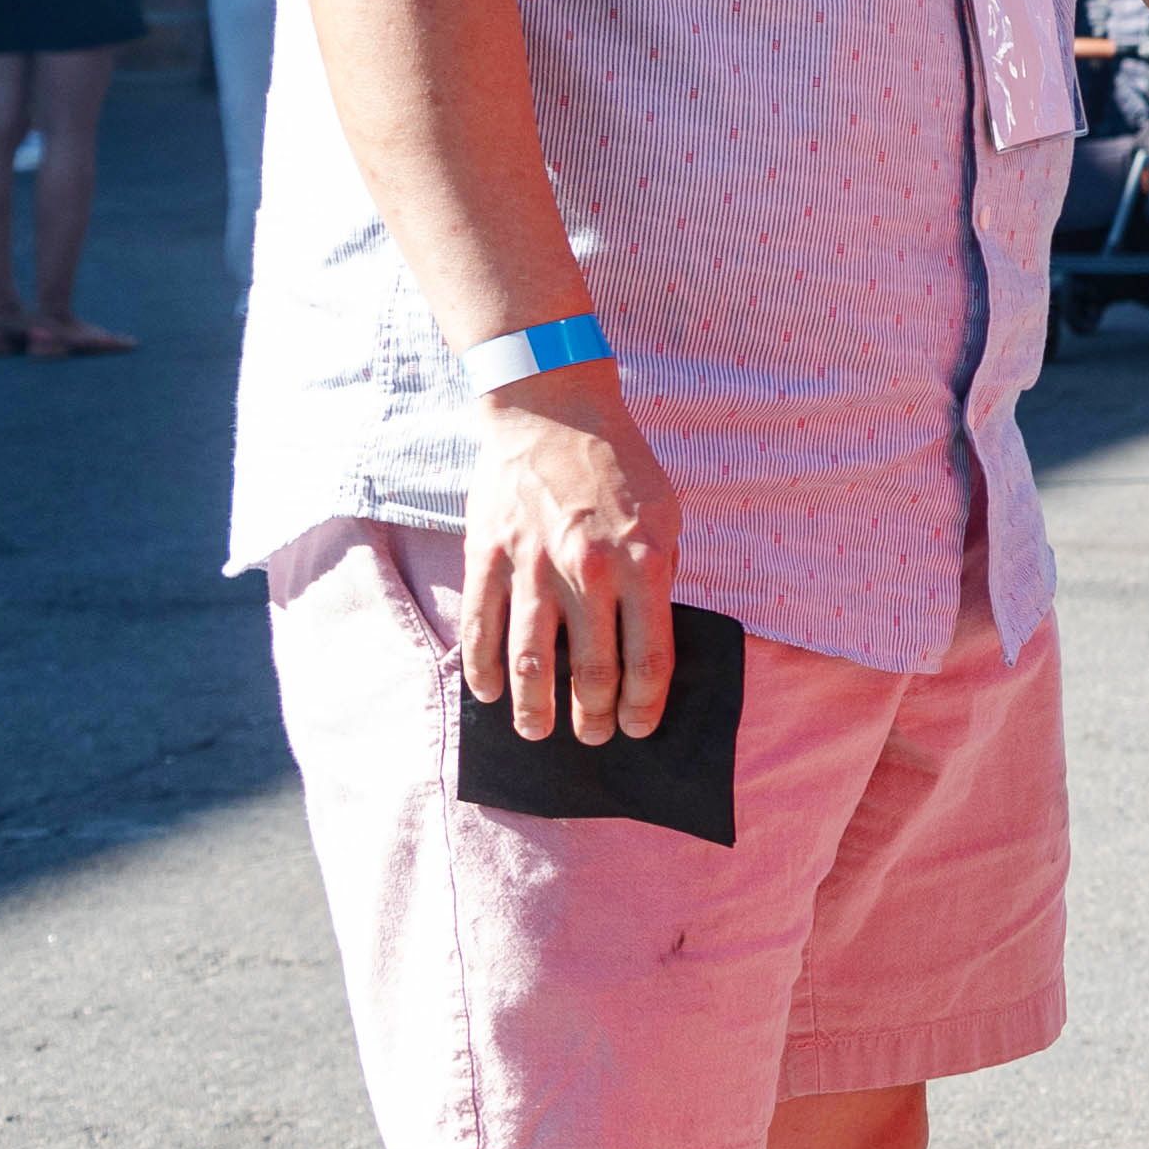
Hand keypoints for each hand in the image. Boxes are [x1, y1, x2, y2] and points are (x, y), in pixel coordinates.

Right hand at [463, 367, 681, 740]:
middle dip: (593, 716)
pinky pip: (483, 627)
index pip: (648, 657)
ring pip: (531, 661)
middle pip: (591, 670)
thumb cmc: (618, 466)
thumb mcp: (665, 517)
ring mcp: (534, 565)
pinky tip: (489, 693)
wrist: (551, 411)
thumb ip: (659, 577)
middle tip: (591, 737)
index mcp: (644, 563)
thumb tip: (648, 639)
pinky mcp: (489, 554)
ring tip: (538, 732)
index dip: (643, 704)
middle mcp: (590, 570)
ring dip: (534, 709)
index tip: (637, 727)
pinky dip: (484, 669)